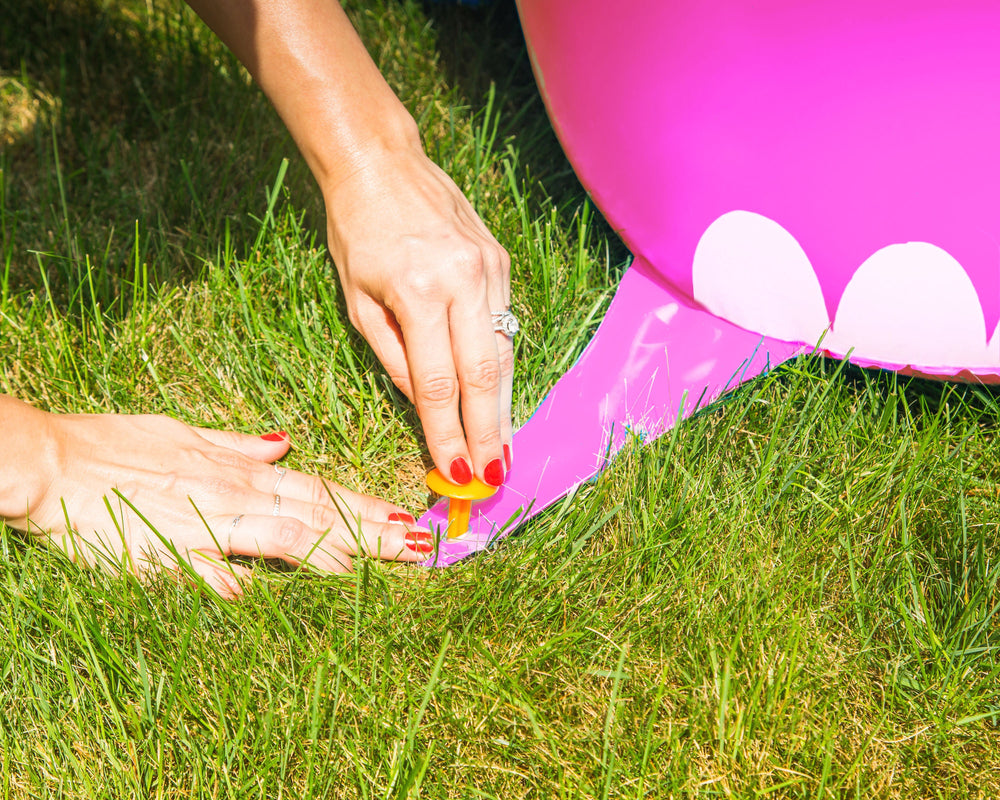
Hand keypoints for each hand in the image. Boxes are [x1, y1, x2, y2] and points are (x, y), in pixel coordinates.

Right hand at [6, 412, 430, 597]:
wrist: (52, 461)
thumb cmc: (114, 445)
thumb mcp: (184, 432)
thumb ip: (236, 444)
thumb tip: (282, 443)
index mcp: (239, 471)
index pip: (318, 490)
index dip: (366, 506)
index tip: (406, 519)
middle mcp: (233, 494)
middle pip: (317, 512)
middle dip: (371, 529)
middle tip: (417, 546)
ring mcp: (202, 521)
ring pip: (281, 533)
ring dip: (331, 548)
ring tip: (375, 563)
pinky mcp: (162, 548)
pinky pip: (204, 566)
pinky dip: (231, 578)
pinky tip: (257, 596)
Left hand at [324, 144, 514, 487]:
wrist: (382, 163)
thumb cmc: (356, 233)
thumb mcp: (357, 301)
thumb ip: (392, 356)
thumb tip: (422, 405)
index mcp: (418, 292)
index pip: (437, 382)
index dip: (447, 432)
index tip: (454, 472)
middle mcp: (464, 281)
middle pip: (484, 375)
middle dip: (489, 433)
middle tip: (495, 478)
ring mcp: (490, 269)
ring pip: (504, 353)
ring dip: (503, 407)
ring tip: (504, 450)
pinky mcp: (501, 262)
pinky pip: (504, 325)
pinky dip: (501, 367)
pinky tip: (500, 398)